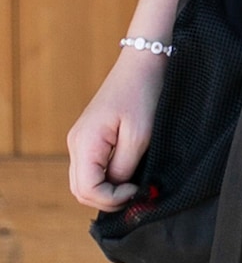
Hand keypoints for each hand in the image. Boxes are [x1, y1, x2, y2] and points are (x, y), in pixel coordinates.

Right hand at [67, 50, 166, 210]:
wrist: (143, 62)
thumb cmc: (143, 94)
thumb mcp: (139, 136)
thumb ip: (123, 168)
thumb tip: (117, 189)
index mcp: (85, 143)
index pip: (87, 190)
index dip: (112, 199)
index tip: (137, 190)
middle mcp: (76, 143)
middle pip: (80, 190)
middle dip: (107, 200)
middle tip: (136, 193)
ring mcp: (81, 140)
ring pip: (85, 181)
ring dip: (107, 190)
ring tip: (133, 184)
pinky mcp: (90, 136)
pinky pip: (92, 168)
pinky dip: (107, 178)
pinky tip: (128, 173)